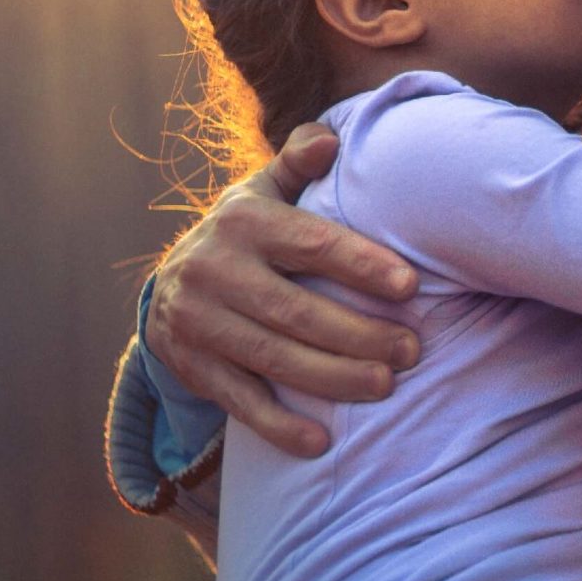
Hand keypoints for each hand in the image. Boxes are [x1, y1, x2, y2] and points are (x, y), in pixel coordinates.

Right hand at [147, 122, 421, 456]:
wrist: (170, 285)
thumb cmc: (246, 235)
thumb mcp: (264, 191)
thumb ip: (298, 163)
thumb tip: (331, 139)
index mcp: (242, 221)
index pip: (311, 242)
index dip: (361, 264)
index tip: (409, 286)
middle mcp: (213, 269)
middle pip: (296, 310)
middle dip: (359, 333)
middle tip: (411, 350)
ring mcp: (198, 322)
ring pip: (273, 357)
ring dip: (333, 377)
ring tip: (385, 384)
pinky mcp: (192, 367)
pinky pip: (239, 400)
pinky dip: (279, 424)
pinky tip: (321, 441)